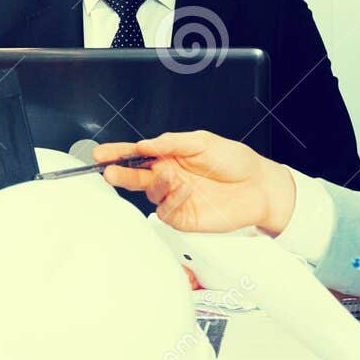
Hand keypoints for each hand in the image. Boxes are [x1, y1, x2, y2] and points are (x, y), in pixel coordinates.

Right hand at [93, 130, 296, 234]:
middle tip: (109, 172)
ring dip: (156, 183)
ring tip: (171, 175)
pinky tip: (186, 190)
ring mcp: (173, 198)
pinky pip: (166, 210)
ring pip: (149, 193)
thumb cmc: (235, 161)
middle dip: (119, 173)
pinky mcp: (182, 217)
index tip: (101, 154)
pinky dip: (172, 199)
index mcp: (169, 156)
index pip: (137, 154)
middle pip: (135, 176)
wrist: (259, 188)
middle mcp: (168, 177)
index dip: (118, 153)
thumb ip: (172, 142)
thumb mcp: (203, 141)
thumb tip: (145, 144)